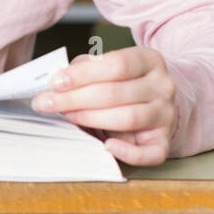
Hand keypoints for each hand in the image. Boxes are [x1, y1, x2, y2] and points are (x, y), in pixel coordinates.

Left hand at [31, 47, 178, 164]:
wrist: (155, 101)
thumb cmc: (122, 82)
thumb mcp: (106, 67)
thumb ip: (84, 69)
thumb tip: (56, 81)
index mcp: (149, 60)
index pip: (116, 64)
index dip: (82, 74)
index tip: (55, 82)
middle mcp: (162, 87)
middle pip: (115, 92)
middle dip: (75, 98)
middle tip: (47, 103)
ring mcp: (166, 115)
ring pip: (128, 118)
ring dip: (91, 118)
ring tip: (67, 116)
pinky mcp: (164, 141)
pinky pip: (151, 153)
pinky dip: (128, 153)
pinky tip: (107, 146)